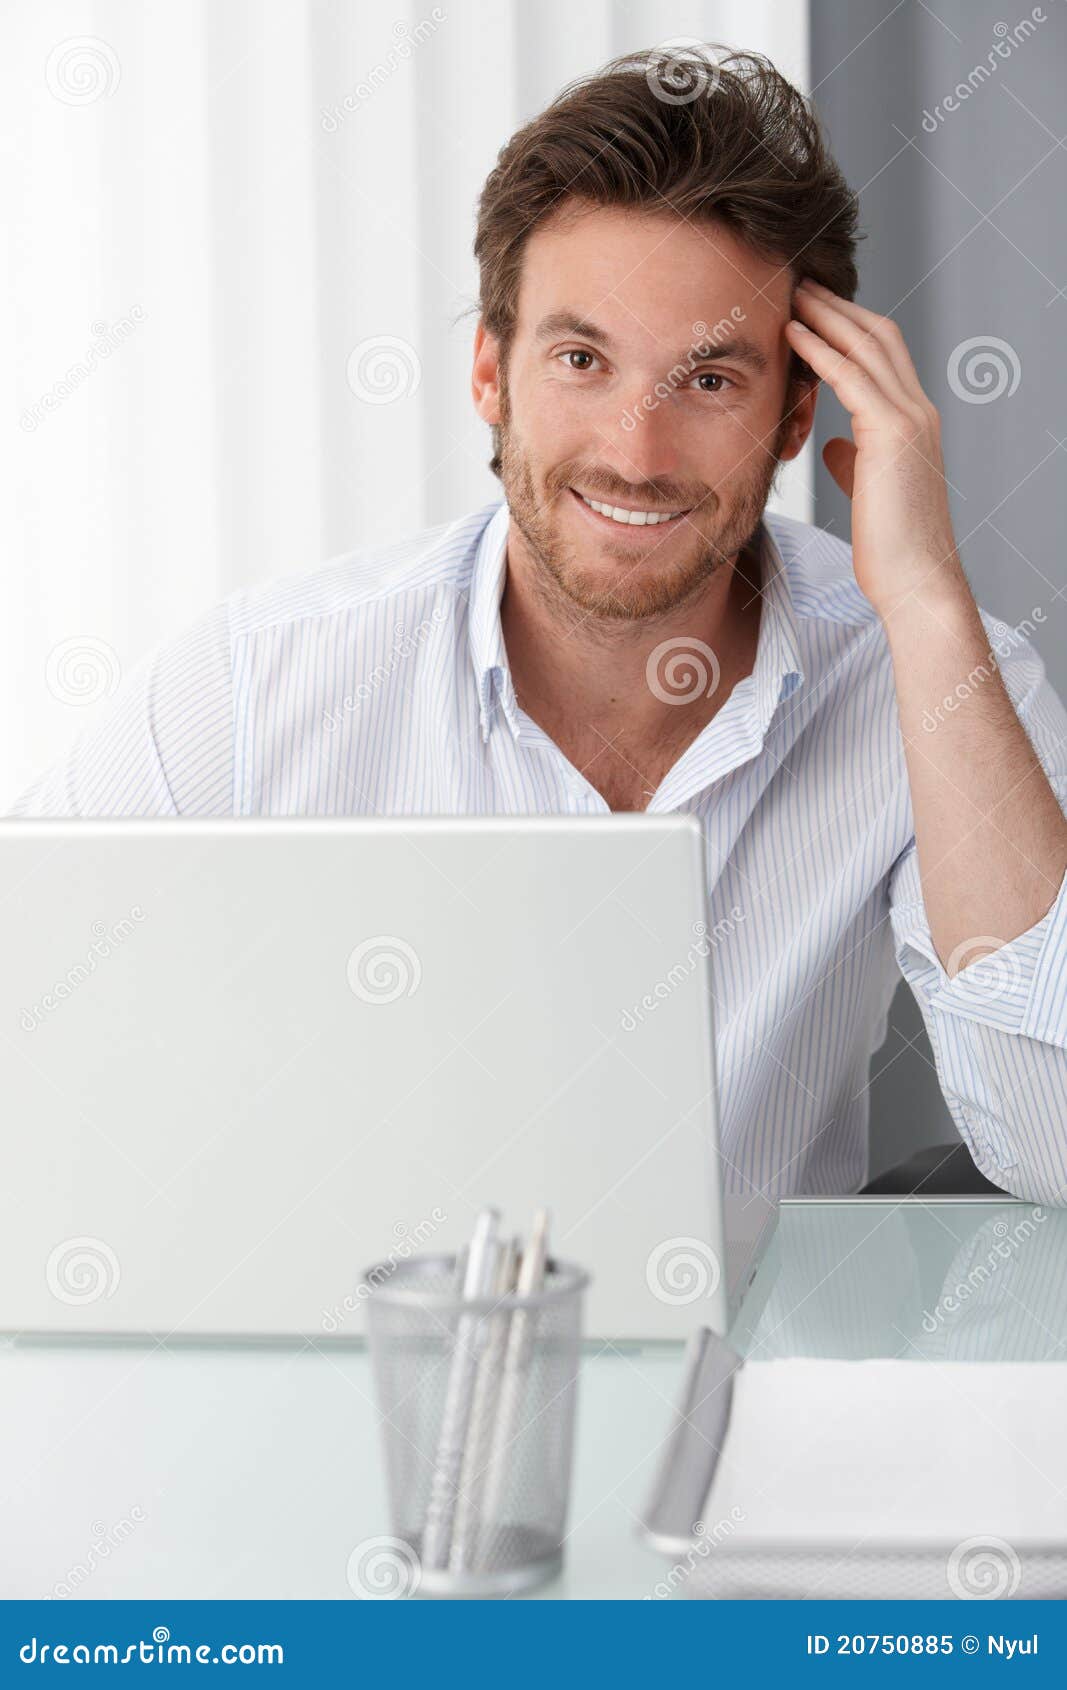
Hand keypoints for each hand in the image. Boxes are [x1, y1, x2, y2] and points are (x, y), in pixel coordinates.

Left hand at [785, 280, 966, 619]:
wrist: (915, 581)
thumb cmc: (890, 547)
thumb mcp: (869, 491)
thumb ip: (854, 459)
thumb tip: (832, 445)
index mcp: (913, 422)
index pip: (884, 354)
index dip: (849, 326)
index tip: (813, 308)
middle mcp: (918, 411)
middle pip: (879, 335)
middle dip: (838, 305)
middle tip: (799, 282)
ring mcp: (909, 419)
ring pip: (867, 345)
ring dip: (826, 315)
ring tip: (791, 292)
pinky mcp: (892, 434)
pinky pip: (850, 377)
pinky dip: (820, 350)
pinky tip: (793, 333)